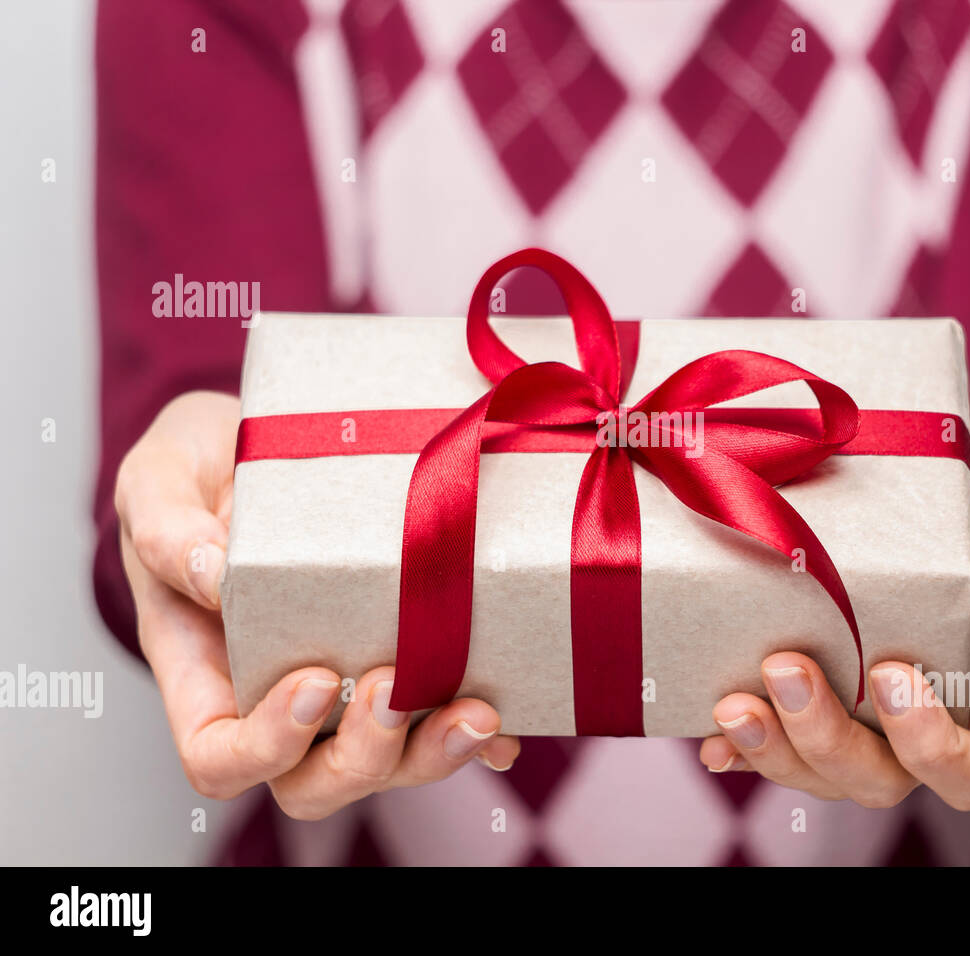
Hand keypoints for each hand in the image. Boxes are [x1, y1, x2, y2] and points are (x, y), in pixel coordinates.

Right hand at [115, 391, 519, 819]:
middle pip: (314, 782)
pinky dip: (482, 734)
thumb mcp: (157, 481)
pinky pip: (442, 719)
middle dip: (365, 755)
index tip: (314, 679)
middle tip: (396, 688)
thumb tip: (214, 571)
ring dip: (434, 752)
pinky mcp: (405, 659)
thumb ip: (166, 529)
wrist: (254, 442)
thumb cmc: (193, 472)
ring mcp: (347, 688)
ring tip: (477, 712)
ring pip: (388, 762)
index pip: (221, 756)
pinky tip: (511, 718)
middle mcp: (277, 696)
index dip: (267, 745)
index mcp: (205, 670)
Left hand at [698, 413, 969, 810]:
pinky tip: (710, 732)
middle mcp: (933, 710)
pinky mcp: (823, 672)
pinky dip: (743, 743)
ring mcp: (870, 702)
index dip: (930, 748)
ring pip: (822, 768)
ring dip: (773, 750)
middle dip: (827, 739)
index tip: (892, 674)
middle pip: (882, 777)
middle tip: (787, 666)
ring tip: (733, 704)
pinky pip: (781, 732)